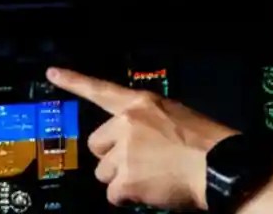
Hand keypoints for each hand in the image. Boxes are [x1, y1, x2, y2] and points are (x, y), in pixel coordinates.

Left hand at [46, 67, 238, 209]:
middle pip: (97, 145)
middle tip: (140, 163)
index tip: (52, 73)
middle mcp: (128, 124)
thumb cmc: (207, 145)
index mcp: (143, 104)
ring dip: (122, 179)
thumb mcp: (177, 119)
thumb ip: (150, 125)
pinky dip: (128, 198)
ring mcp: (125, 152)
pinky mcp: (125, 179)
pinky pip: (113, 194)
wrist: (220, 168)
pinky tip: (151, 191)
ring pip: (104, 172)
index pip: (102, 90)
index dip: (74, 81)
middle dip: (113, 157)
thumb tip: (135, 143)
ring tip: (151, 178)